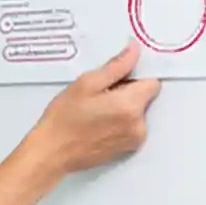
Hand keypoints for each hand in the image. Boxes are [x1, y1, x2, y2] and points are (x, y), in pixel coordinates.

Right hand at [33, 41, 161, 172]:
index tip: (119, 76)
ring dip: (123, 106)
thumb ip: (116, 66)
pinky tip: (99, 121)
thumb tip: (134, 52)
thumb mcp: (86, 83)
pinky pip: (132, 125)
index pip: (152, 81)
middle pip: (145, 97)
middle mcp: (138, 125)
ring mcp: (135, 139)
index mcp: (130, 106)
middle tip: (100, 94)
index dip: (136, 74)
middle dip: (127, 91)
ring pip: (137, 111)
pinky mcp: (128, 148)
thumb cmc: (64, 119)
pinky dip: (120, 120)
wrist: (53, 152)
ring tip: (97, 109)